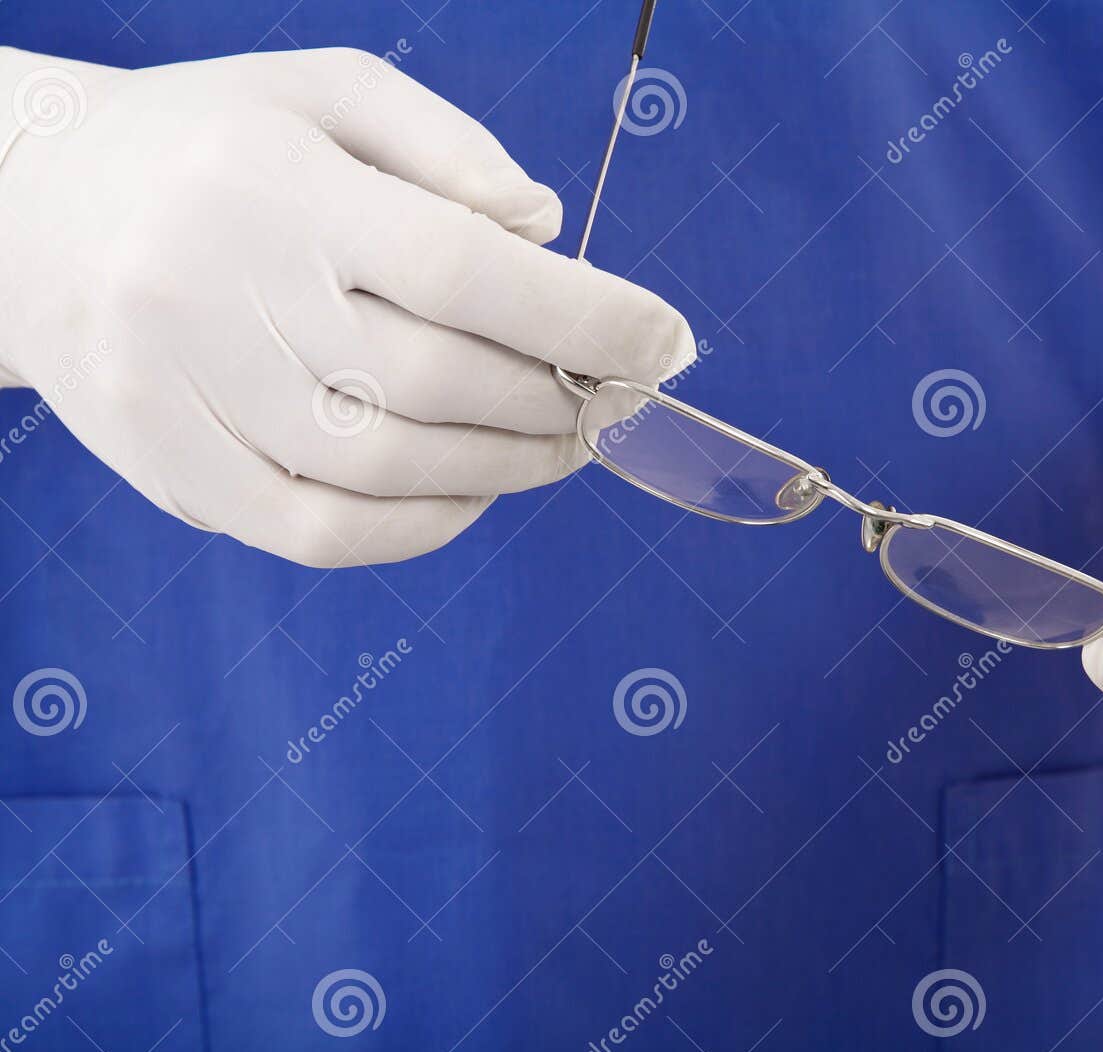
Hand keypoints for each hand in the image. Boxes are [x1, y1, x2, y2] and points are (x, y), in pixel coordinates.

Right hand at [0, 47, 693, 565]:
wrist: (25, 214)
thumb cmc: (207, 147)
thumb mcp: (324, 95)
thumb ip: (450, 153)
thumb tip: (551, 234)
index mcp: (272, 185)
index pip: (464, 270)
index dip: (586, 318)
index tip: (665, 344)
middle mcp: (215, 290)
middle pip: (438, 379)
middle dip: (555, 398)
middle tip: (610, 396)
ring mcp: (181, 391)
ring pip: (389, 467)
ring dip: (506, 466)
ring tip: (558, 442)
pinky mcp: (169, 468)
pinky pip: (322, 532)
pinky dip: (423, 527)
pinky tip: (471, 491)